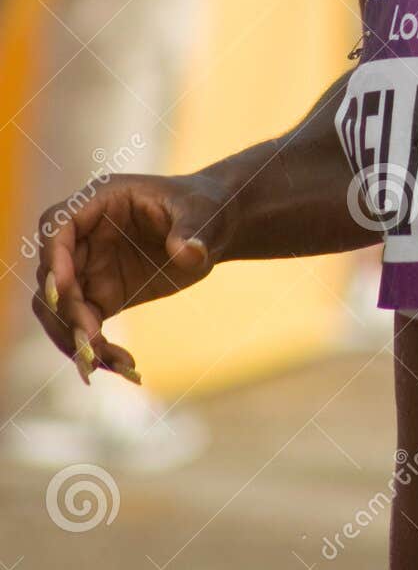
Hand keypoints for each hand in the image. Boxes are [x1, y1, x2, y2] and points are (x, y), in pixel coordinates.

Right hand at [30, 172, 230, 385]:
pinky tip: (126, 367)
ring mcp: (90, 267)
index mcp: (100, 201)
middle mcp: (85, 236)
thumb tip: (189, 253)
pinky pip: (85, 326)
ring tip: (114, 364)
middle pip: (51, 276)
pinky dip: (98, 350)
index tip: (65, 291)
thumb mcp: (205, 213)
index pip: (56, 227)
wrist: (214, 228)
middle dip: (66, 312)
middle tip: (92, 343)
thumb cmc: (206, 208)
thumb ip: (194, 231)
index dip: (54, 258)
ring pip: (60, 309)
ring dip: (76, 339)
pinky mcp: (102, 295)